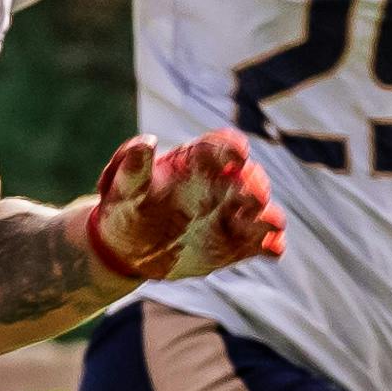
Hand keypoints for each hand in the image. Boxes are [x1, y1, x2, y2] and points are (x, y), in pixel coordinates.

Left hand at [82, 129, 287, 283]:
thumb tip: (147, 141)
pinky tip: (272, 249)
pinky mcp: (238, 244)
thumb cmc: (125, 208)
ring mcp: (232, 215)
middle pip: (250, 178)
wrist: (128, 249)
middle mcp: (221, 186)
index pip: (222, 147)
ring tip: (266, 224)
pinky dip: (272, 245)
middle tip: (252, 197)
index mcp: (197, 163)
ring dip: (269, 216)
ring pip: (263, 211)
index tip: (238, 156)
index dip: (232, 149)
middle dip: (255, 185)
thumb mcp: (120, 184)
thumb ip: (132, 163)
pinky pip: (264, 243)